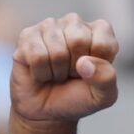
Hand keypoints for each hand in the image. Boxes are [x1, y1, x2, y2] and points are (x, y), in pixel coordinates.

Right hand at [8, 14, 119, 133]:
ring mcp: (49, 26)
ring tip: (57, 73)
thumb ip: (106, 78)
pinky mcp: (27, 35)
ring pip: (57, 50)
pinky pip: (37, 55)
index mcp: (100, 31)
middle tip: (71, 74)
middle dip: (75, 68)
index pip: (104, 43)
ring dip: (57, 72)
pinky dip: (40, 73)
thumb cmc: (78, 98)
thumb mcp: (103, 96)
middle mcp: (74, 22)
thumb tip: (84, 62)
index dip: (97, 67)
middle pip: (79, 40)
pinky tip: (41, 72)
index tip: (91, 74)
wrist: (48, 111)